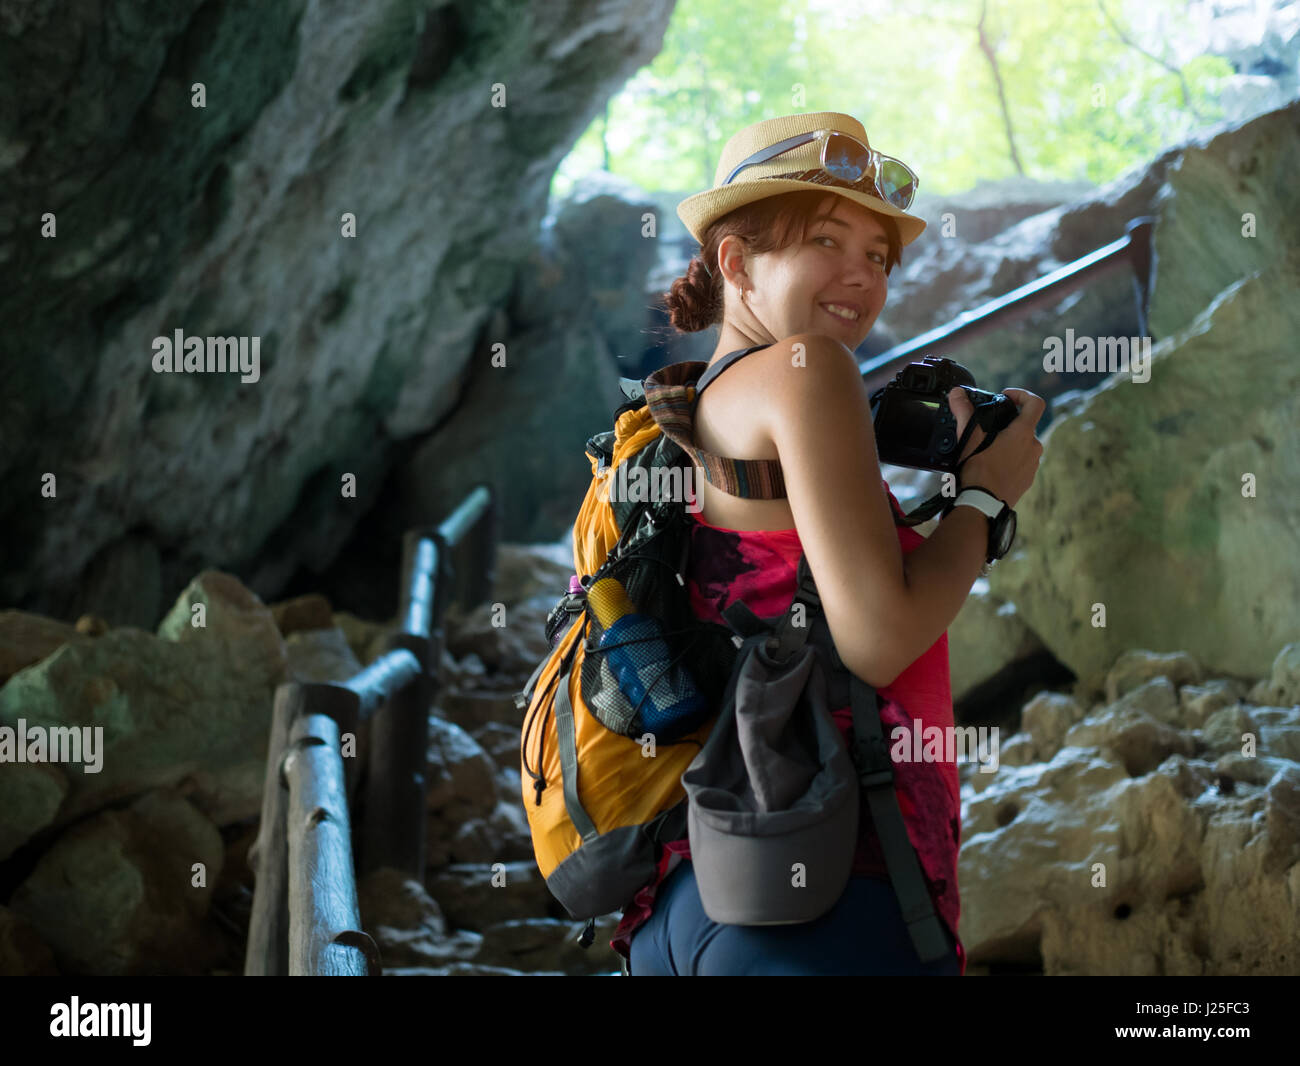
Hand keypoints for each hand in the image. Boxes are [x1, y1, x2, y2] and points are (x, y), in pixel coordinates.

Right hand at [946, 386, 1044, 509]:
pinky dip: (1010, 460)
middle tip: (987, 429)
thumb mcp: (968, 438)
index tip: (1006, 398)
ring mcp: (1032, 465)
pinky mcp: (1028, 480)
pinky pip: (1021, 463)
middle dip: (1008, 424)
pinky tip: (992, 467)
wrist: (982, 506)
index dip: (1022, 395)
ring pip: (1023, 446)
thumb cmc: (978, 472)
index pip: (1035, 403)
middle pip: (1025, 426)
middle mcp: (1034, 448)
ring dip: (1009, 443)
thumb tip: (957, 393)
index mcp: (1023, 434)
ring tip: (987, 450)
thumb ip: (964, 412)